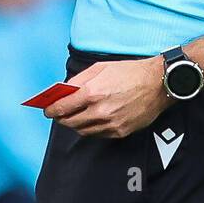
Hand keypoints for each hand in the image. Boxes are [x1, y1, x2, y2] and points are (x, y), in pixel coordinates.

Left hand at [45, 57, 167, 137]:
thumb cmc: (130, 72)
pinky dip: (90, 128)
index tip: (47, 110)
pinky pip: (97, 134)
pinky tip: (91, 119)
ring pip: (82, 131)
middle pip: (70, 122)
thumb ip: (79, 80)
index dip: (51, 110)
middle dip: (61, 118)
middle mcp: (100, 111)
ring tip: (73, 116)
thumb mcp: (100, 68)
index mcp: (93, 92)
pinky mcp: (120, 132)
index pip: (63, 107)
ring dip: (74, 124)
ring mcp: (110, 124)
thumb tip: (64, 90)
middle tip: (58, 114)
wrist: (157, 84)